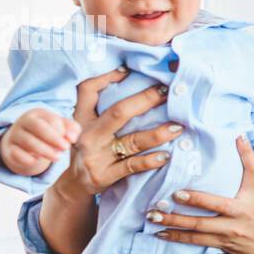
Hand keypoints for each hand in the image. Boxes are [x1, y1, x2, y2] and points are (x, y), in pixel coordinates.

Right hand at [0, 108, 81, 175]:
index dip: (63, 130)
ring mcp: (14, 135)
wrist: (21, 145)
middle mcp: (23, 121)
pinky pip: (17, 153)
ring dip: (45, 150)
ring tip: (57, 158)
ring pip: (28, 141)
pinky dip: (28, 158)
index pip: (51, 119)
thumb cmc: (46, 135)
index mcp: (38, 114)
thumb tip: (72, 138)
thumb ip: (72, 129)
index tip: (70, 141)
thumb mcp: (60, 129)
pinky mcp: (9, 149)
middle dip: (54, 138)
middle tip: (66, 148)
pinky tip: (37, 161)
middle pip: (38, 127)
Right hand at [52, 67, 184, 202]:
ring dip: (158, 133)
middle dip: (146, 100)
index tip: (129, 69)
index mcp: (81, 118)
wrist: (75, 184)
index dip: (106, 77)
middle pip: (119, 113)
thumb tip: (123, 72)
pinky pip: (132, 166)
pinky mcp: (105, 176)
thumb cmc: (88, 146)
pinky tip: (166, 156)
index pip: (87, 90)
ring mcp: (96, 157)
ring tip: (178, 127)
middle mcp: (88, 135)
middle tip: (167, 92)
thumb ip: (97, 102)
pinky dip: (150, 160)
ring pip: (132, 141)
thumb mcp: (84, 124)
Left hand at [147, 135, 253, 253]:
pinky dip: (178, 239)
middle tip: (158, 207)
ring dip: (173, 226)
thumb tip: (239, 136)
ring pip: (196, 232)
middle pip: (204, 217)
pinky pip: (196, 243)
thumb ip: (249, 163)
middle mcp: (235, 221)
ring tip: (153, 219)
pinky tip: (161, 234)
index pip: (222, 199)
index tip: (179, 193)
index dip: (200, 198)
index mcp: (244, 204)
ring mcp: (227, 235)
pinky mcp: (220, 246)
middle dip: (180, 214)